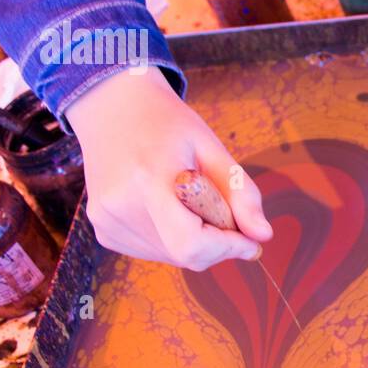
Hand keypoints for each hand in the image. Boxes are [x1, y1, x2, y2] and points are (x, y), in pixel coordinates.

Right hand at [66, 68, 272, 270]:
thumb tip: (263, 236)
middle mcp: (120, 207)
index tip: (251, 240)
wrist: (114, 110)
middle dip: (218, 244)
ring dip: (196, 242)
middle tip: (224, 211)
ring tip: (190, 200)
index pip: (191, 243)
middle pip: (186, 254)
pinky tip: (168, 207)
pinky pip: (154, 251)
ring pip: (172, 257)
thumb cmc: (169, 126)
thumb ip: (241, 193)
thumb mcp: (212, 148)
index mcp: (149, 179)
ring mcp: (107, 222)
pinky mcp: (103, 231)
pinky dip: (173, 239)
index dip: (228, 247)